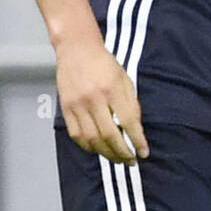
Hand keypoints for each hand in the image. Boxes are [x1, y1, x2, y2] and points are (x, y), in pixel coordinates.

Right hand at [56, 36, 148, 162]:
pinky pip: (76, 135)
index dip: (137, 140)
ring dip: (106, 153)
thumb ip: (131, 103)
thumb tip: (136, 129)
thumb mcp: (124, 78)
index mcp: (112, 89)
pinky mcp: (66, 108)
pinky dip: (88, 147)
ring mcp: (77, 105)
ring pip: (92, 139)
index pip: (128, 121)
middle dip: (122, 152)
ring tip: (117, 159)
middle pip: (109, 135)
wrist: (76, 49)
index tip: (144, 152)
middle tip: (130, 161)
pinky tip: (98, 150)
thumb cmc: (103, 62)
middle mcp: (94, 98)